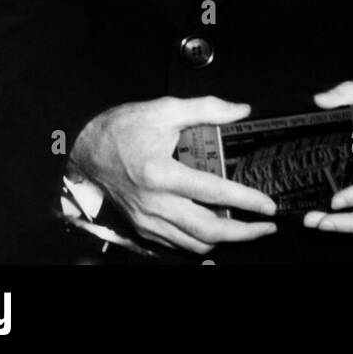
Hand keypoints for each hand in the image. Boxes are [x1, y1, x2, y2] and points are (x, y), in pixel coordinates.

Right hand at [70, 96, 278, 253]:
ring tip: (248, 229)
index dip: (246, 200)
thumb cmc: (122, 129)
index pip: (214, 193)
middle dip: (243, 232)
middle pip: (207, 231)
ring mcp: (147, 220)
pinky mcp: (142, 228)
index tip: (268, 205)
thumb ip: (207, 109)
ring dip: (225, 240)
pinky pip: (177, 244)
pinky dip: (200, 241)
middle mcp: (155, 204)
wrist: (84, 149)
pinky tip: (216, 229)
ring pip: (193, 244)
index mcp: (162, 174)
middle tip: (267, 226)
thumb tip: (241, 111)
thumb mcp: (165, 109)